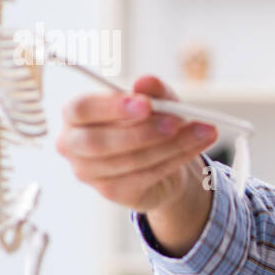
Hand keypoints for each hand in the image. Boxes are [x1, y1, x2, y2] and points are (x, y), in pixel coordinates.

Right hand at [56, 75, 217, 212]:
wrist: (159, 160)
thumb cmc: (148, 123)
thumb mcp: (156, 102)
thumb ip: (153, 91)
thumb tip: (146, 82)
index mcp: (75, 115)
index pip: (81, 110)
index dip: (112, 108)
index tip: (145, 104)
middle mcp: (73, 146)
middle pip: (99, 142)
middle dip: (141, 132)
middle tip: (175, 122)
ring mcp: (90, 173)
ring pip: (130, 161)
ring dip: (170, 145)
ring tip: (201, 131)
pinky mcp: (112, 192)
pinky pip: (146, 176)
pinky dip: (176, 159)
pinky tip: (197, 145)